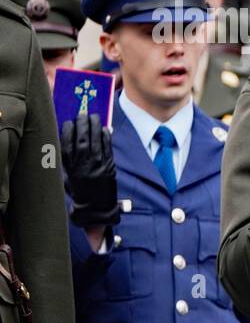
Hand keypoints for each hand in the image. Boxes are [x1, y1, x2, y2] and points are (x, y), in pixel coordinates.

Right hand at [61, 113, 119, 227]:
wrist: (96, 207)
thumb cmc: (81, 192)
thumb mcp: (69, 177)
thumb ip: (69, 162)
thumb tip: (71, 140)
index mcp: (69, 168)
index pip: (66, 145)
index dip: (68, 131)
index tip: (68, 122)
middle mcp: (82, 165)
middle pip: (81, 139)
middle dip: (82, 124)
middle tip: (82, 114)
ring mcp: (96, 165)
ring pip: (94, 140)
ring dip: (94, 126)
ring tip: (94, 116)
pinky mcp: (109, 166)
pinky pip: (107, 147)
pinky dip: (106, 137)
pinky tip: (105, 128)